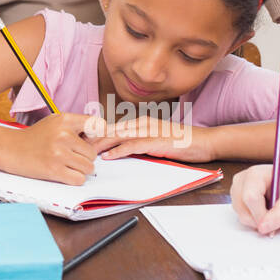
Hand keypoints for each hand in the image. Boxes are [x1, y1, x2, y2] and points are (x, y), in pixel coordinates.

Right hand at [6, 112, 105, 184]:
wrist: (10, 148)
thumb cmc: (35, 137)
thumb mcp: (54, 122)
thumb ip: (76, 125)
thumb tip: (101, 134)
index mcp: (65, 120)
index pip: (97, 125)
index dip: (100, 135)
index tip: (95, 140)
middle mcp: (63, 135)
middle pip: (93, 153)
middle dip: (84, 158)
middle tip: (70, 156)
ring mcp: (59, 153)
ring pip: (88, 168)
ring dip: (80, 170)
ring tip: (66, 165)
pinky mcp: (54, 169)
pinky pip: (78, 179)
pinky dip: (74, 179)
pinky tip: (64, 173)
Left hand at [88, 115, 215, 162]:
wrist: (203, 141)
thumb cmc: (182, 143)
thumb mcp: (156, 141)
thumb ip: (139, 144)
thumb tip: (122, 152)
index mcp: (141, 123)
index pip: (113, 127)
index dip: (96, 134)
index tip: (81, 141)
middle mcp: (142, 124)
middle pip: (111, 130)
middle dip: (93, 138)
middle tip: (75, 145)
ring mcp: (149, 131)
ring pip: (118, 136)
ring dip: (100, 144)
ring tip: (85, 151)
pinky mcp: (155, 142)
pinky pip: (132, 146)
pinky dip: (118, 151)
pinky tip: (107, 156)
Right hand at [230, 163, 279, 234]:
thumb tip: (263, 228)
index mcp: (254, 174)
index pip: (250, 198)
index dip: (262, 215)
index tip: (277, 224)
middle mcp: (241, 181)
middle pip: (243, 210)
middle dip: (264, 221)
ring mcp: (238, 190)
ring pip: (244, 216)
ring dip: (264, 222)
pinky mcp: (239, 200)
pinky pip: (246, 217)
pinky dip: (260, 221)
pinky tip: (272, 213)